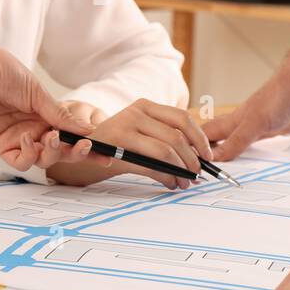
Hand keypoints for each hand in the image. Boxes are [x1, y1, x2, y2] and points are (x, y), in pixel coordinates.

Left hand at [0, 37, 93, 170]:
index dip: (88, 146)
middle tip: (84, 146)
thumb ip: (60, 115)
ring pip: (44, 160)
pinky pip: (22, 162)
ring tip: (50, 136)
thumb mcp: (38, 93)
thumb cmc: (5, 73)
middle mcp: (36, 129)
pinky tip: (27, 139)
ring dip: (52, 152)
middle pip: (61, 152)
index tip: (106, 152)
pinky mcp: (2, 146)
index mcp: (48, 115)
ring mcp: (20, 139)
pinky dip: (29, 155)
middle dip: (75, 153)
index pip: (72, 135)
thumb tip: (87, 129)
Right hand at [47, 98, 212, 189]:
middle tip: (197, 175)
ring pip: (166, 152)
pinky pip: (152, 166)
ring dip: (180, 172)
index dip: (200, 138)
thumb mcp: (140, 130)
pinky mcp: (117, 148)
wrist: (81, 148)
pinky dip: (166, 178)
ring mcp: (124, 128)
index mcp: (145, 105)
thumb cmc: (117, 142)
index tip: (208, 155)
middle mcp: (135, 112)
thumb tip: (198, 157)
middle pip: (176, 137)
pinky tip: (170, 183)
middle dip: (192, 160)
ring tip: (184, 183)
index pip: (182, 118)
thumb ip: (165, 137)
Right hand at [203, 26, 289, 160]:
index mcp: (233, 120)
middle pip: (217, 138)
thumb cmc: (280, 94)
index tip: (188, 166)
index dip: (193, 148)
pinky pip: (254, 143)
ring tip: (219, 169)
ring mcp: (256, 125)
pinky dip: (248, 152)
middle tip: (200, 170)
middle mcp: (241, 123)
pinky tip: (250, 157)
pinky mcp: (271, 127)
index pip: (205, 135)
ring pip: (234, 141)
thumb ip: (236, 140)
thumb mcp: (256, 123)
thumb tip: (215, 156)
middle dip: (206, 152)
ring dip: (226, 153)